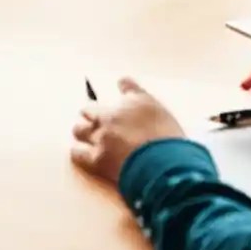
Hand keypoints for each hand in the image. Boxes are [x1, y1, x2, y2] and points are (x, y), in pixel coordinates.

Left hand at [70, 78, 184, 184]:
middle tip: (92, 115)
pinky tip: (81, 151)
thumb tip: (145, 105)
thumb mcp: (171, 119)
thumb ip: (156, 110)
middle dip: (91, 112)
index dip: (123, 85)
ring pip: (80, 129)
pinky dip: (79, 151)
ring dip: (82, 130)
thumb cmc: (173, 143)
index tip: (121, 84)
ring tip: (84, 133)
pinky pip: (77, 152)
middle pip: (91, 108)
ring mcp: (103, 136)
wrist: (164, 165)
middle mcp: (115, 115)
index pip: (126, 84)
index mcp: (138, 101)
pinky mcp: (96, 159)